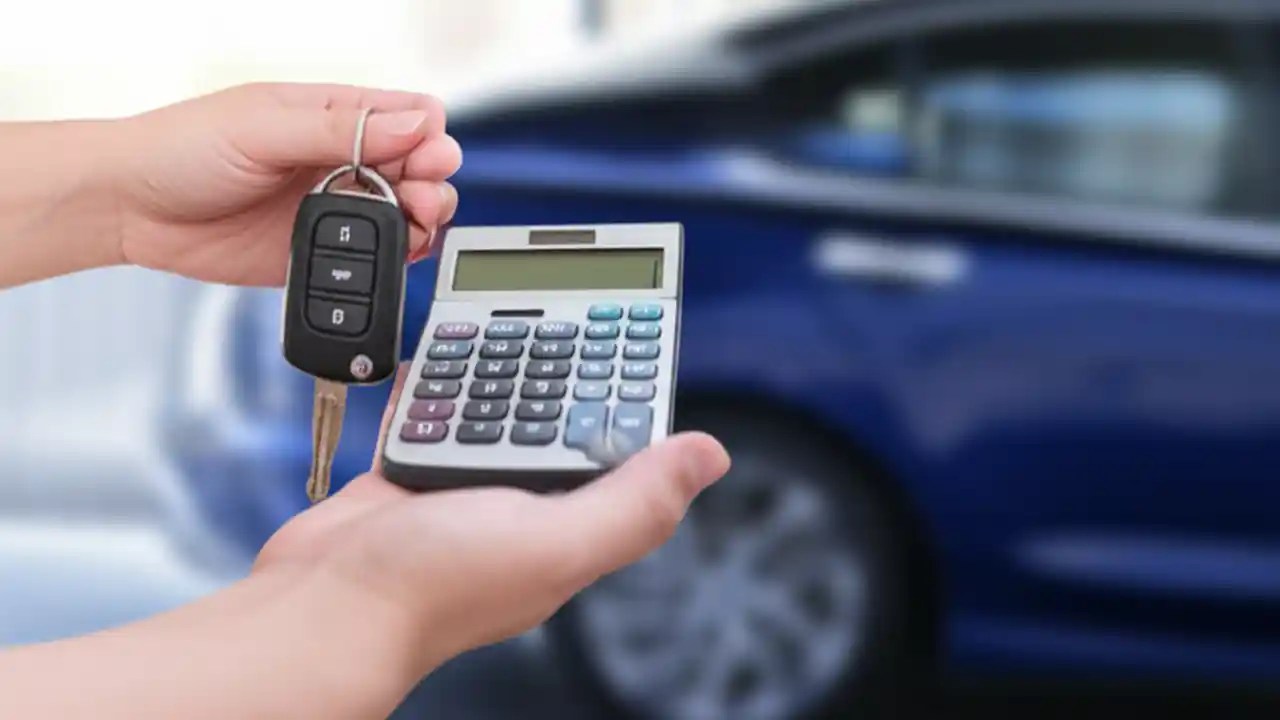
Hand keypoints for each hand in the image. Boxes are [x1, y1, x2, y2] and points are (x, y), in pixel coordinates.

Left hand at [112, 82, 460, 284]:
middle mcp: (342, 159)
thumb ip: (341, 129)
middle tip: (421, 196)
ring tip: (412, 226)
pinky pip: (373, 259)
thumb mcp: (264, 127)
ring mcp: (333, 208)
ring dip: (421, 221)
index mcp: (333, 114)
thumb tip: (417, 123)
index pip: (411, 116)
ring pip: (406, 215)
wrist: (129, 208)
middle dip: (432, 182)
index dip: (429, 137)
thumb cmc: (181, 148)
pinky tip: (390, 256)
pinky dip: (393, 260)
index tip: (425, 157)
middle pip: (420, 169)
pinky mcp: (318, 253)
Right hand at [252, 364, 730, 672]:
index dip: (629, 392)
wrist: (322, 606)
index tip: (632, 333)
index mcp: (569, 523)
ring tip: (501, 322)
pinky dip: (434, 383)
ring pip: (492, 410)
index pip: (618, 447)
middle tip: (559, 312)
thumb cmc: (431, 588)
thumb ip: (634, 503)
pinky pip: (429, 415)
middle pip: (555, 418)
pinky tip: (436, 353)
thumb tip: (709, 456)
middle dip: (558, 367)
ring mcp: (462, 492)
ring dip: (495, 368)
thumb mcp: (556, 542)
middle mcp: (522, 507)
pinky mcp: (407, 480)